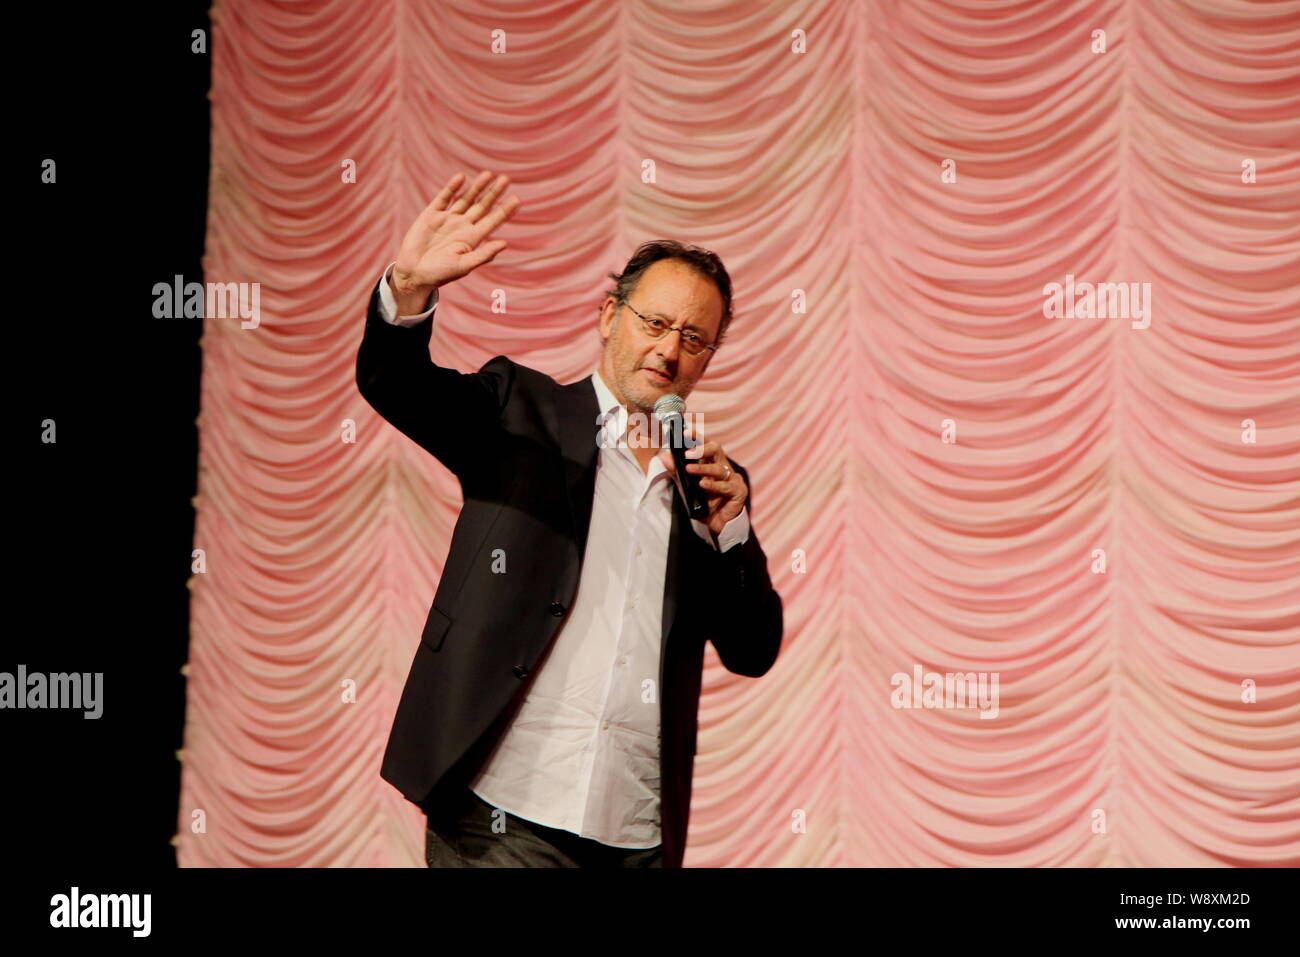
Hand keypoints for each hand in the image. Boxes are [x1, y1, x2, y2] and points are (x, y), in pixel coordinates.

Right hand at [390, 170, 520, 310]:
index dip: (504, 211)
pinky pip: (444, 198)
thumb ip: (483, 255)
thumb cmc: (440, 274)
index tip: (517, 200)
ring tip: (488, 174)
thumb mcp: (463, 266)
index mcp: (473, 239)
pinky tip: (461, 178)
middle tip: (506, 179)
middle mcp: (462, 226)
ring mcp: (447, 219)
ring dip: (477, 187)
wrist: (413, 274)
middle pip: (482, 206)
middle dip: (493, 193)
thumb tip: (505, 244)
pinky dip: (452, 188)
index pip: (493, 221)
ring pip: (466, 199)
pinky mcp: (431, 214)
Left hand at [658, 427, 747, 536]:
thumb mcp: (686, 487)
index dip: (696, 436)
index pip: (705, 443)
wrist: (717, 524)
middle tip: (687, 453)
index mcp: (712, 462)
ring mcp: (732, 478)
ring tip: (689, 469)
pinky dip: (713, 485)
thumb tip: (663, 456)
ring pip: (719, 468)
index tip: (684, 432)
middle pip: (716, 449)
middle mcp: (723, 467)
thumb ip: (676, 472)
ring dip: (703, 469)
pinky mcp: (738, 491)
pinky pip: (725, 486)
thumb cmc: (704, 502)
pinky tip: (703, 485)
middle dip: (702, 448)